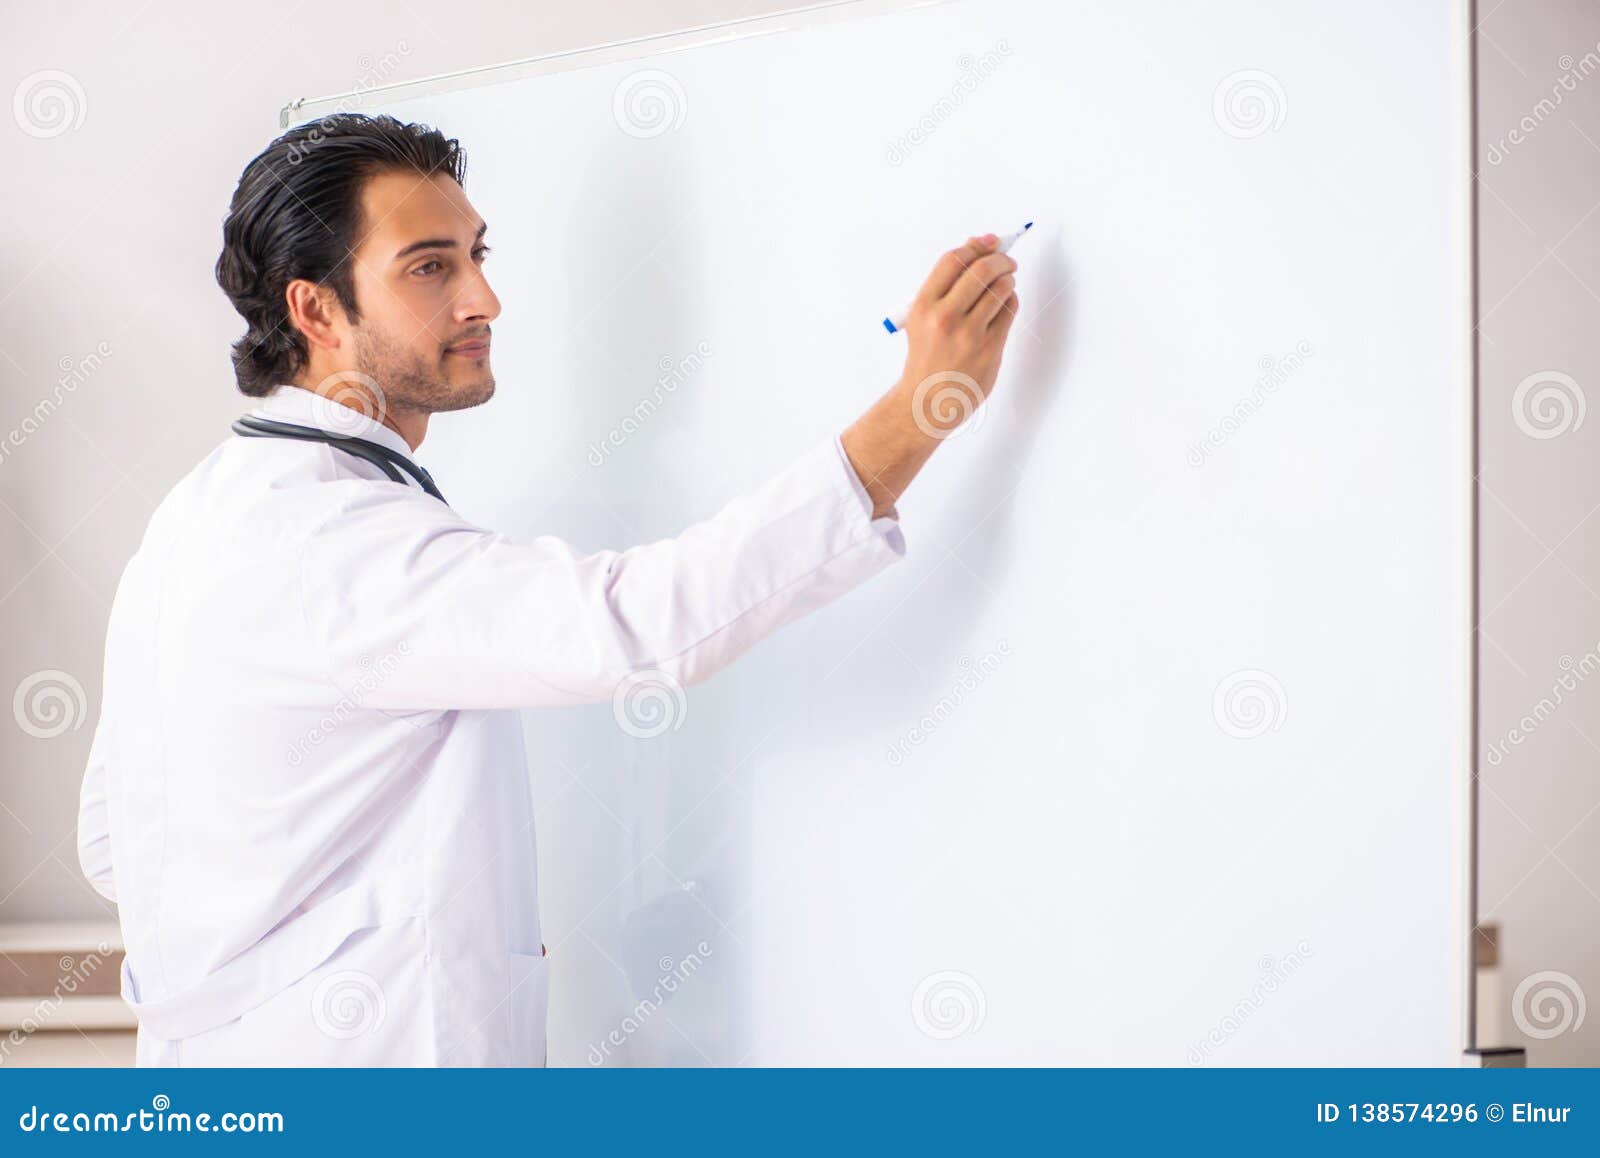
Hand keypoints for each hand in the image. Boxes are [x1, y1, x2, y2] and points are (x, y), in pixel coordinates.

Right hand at [839, 235, 1021, 518]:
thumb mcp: (922, 318)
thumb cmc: (926, 356)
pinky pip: (1010, 310)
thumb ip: (947, 284)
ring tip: (1005, 282)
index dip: (976, 245)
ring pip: (1001, 288)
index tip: (989, 241)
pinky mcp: (990, 348)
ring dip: (1008, 279)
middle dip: (1000, 258)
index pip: (954, 260)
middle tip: (1006, 260)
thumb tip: (977, 245)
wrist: (928, 401)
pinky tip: (1004, 304)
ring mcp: (969, 334)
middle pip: (982, 270)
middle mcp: (945, 318)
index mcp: (923, 306)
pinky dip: (1011, 300)